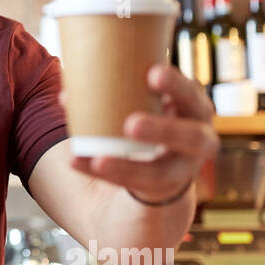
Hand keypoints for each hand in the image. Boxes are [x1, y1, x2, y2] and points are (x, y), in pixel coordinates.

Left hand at [63, 64, 218, 203]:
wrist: (161, 172)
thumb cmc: (150, 118)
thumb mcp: (146, 103)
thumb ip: (116, 94)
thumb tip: (66, 95)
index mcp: (194, 108)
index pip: (191, 95)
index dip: (176, 85)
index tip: (152, 73)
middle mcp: (198, 141)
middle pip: (190, 137)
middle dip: (163, 130)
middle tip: (131, 124)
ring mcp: (181, 172)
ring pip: (161, 174)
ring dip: (129, 168)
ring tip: (100, 160)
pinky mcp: (159, 191)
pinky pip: (132, 187)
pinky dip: (103, 175)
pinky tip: (76, 163)